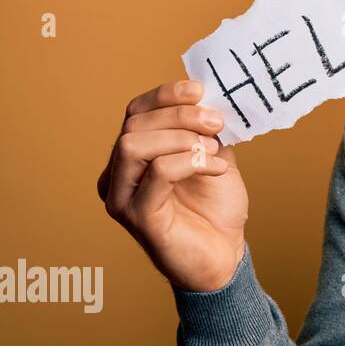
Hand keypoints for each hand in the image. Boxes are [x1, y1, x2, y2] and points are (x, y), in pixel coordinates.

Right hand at [97, 79, 248, 291]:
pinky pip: (157, 174)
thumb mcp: (214, 157)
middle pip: (134, 125)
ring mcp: (123, 198)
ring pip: (133, 145)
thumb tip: (210, 98)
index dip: (164, 95)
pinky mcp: (139, 217)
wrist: (225, 255)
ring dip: (181, 138)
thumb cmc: (215, 209)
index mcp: (133, 157)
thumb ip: (206, 131)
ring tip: (214, 150)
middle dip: (180, 116)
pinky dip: (191, 162)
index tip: (198, 89)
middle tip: (216, 123)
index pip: (135, 112)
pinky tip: (217, 168)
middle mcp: (118, 175)